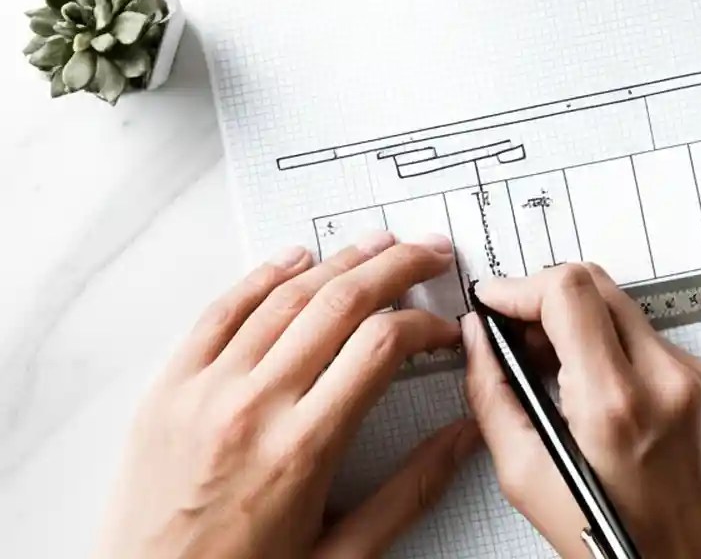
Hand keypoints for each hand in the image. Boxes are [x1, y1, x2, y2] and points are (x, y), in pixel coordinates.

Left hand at [94, 232, 480, 558]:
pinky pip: (219, 312)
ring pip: (284, 298)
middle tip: (428, 253)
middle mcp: (253, 408)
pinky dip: (262, 277)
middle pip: (340, 304)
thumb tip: (462, 440)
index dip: (425, 324)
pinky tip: (292, 261)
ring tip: (376, 244)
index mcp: (302, 449)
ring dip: (339, 261)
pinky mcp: (167, 390)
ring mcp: (204, 392)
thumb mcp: (342, 554)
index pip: (380, 346)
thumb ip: (411, 492)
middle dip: (396, 267)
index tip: (442, 330)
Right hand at [462, 263, 700, 558]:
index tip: (498, 301)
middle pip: (598, 287)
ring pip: (628, 315)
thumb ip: (496, 400)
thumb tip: (480, 343)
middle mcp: (670, 382)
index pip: (568, 292)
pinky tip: (610, 400)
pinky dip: (625, 358)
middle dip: (549, 300)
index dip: (521, 287)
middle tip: (521, 335)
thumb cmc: (624, 546)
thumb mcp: (533, 483)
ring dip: (587, 331)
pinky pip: (660, 345)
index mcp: (618, 406)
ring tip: (564, 379)